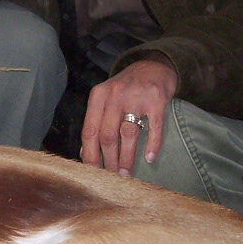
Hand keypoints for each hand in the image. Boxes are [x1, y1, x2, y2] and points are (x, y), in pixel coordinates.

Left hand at [81, 58, 178, 176]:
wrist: (153, 65)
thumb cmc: (126, 88)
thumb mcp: (106, 99)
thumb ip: (96, 121)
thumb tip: (85, 152)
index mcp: (98, 96)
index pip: (90, 130)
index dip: (90, 154)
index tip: (92, 173)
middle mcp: (114, 95)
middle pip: (107, 135)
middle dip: (108, 160)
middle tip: (112, 177)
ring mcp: (136, 97)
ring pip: (128, 134)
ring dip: (126, 158)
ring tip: (126, 174)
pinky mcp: (156, 99)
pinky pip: (154, 127)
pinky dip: (152, 145)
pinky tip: (149, 159)